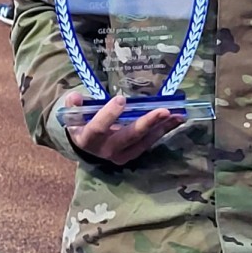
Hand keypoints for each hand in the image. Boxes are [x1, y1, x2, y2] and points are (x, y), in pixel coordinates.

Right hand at [64, 92, 183, 165]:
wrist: (86, 145)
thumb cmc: (82, 123)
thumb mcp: (73, 114)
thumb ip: (73, 105)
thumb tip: (75, 98)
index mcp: (88, 139)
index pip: (98, 128)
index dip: (109, 115)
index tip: (121, 99)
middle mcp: (106, 150)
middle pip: (128, 137)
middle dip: (146, 123)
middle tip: (164, 110)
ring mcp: (122, 155)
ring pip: (144, 141)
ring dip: (162, 127)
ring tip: (178, 114)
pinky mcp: (133, 154)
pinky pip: (150, 142)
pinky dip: (163, 130)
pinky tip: (176, 119)